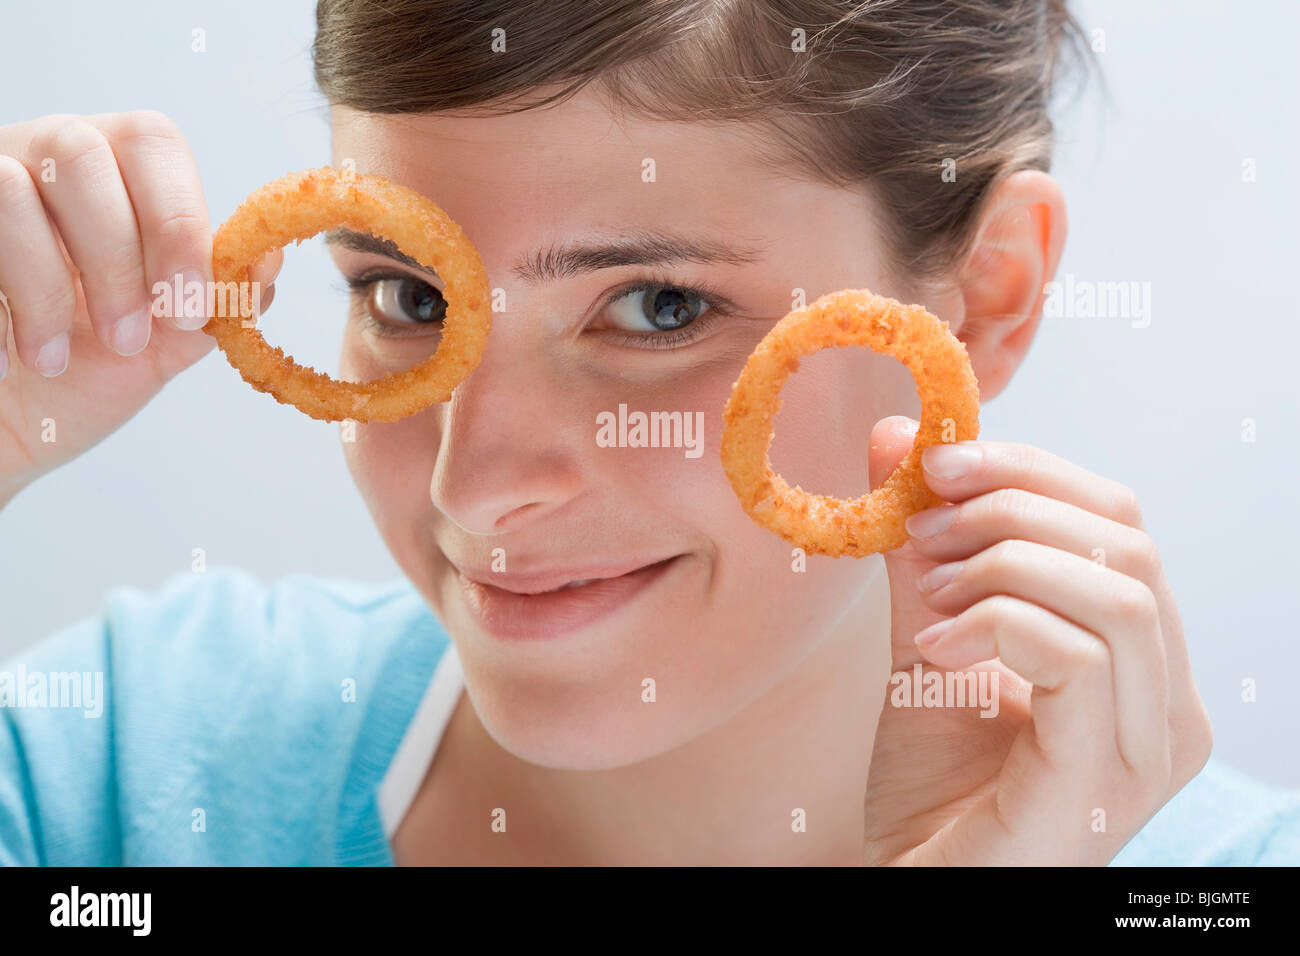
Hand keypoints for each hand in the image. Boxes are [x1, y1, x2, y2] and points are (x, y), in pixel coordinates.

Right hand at [0, 111, 280, 501]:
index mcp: (115, 173)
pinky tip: (9, 362)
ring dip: (45, 289)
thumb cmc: (80, 375)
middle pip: (82, 155)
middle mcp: (42, 156)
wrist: (4, 426)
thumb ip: (212, 305)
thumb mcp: (159, 346)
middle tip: (126, 340)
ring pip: (10, 190)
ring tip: (54, 361)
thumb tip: (267, 264)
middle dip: (115, 257)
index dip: (176, 221)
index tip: (187, 308)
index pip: (153, 144)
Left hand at [861, 416, 1211, 864]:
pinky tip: (931, 650)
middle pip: (1126, 542)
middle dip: (1012, 506)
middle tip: (920, 522)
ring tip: (926, 591)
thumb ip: (922, 553)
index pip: (1117, 523)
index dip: (1027, 472)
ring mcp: (1146, 748)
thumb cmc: (933, 788)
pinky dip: (996, 624)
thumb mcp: (927, 641)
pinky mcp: (1103, 778)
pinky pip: (1080, 657)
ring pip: (1117, 591)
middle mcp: (1165, 703)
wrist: (916, 888)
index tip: (931, 463)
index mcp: (1140, 662)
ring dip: (1004, 562)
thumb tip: (896, 439)